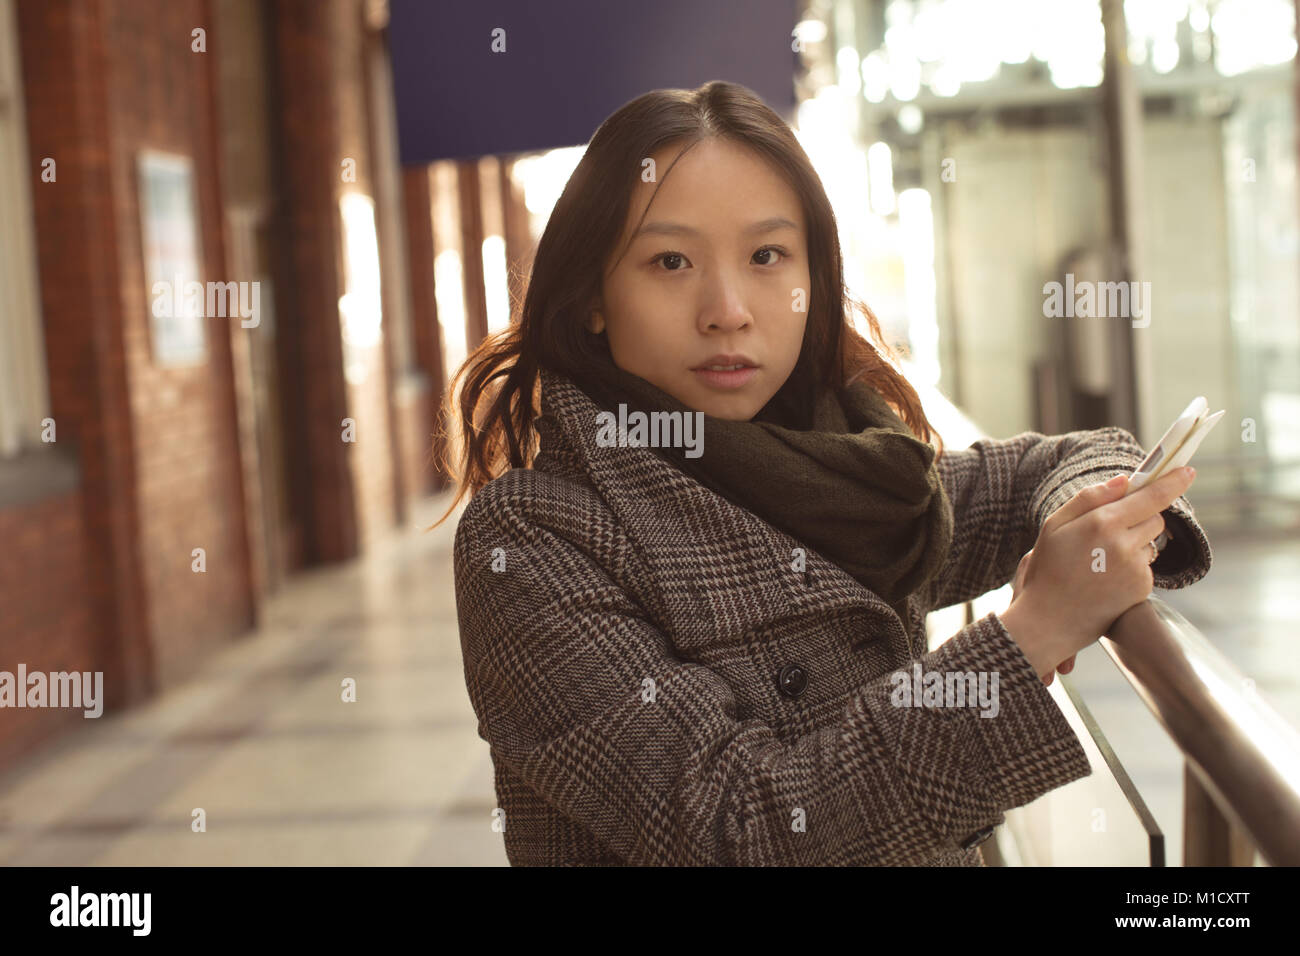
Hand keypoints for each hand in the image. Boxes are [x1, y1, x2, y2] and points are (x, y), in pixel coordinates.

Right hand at [999, 465, 1195, 681]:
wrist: (1049, 620)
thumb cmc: (1048, 569)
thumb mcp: (1054, 526)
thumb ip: (1089, 498)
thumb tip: (1124, 481)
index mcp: (1101, 523)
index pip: (1150, 496)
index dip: (1172, 481)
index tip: (1188, 470)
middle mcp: (1123, 544)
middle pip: (1155, 517)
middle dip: (1141, 516)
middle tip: (1113, 528)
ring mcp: (1135, 568)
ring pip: (1152, 541)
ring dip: (1136, 542)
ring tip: (1103, 559)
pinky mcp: (1142, 588)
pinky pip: (1147, 564)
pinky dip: (1133, 565)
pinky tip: (1108, 576)